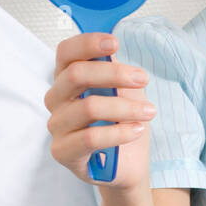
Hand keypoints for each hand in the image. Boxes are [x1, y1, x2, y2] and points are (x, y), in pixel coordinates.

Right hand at [44, 32, 155, 189]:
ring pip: (88, 107)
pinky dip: (119, 132)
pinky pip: (90, 138)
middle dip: (114, 74)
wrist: (128, 163)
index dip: (87, 44)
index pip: (65, 53)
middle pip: (76, 75)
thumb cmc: (122, 121)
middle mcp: (56, 100)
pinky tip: (137, 130)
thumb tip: (112, 50)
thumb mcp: (123, 90)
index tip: (115, 43)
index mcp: (67, 78)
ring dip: (125, 108)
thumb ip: (114, 69)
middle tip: (143, 79)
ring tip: (149, 112)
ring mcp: (57, 126)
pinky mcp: (62, 152)